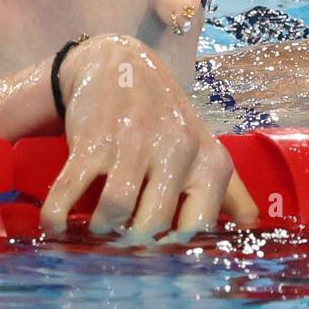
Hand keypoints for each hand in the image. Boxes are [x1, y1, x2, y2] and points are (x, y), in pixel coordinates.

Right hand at [40, 34, 258, 238]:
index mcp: (209, 159)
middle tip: (123, 234)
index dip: (173, 244)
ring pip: (115, 213)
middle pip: (152, 226)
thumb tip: (252, 227)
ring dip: (100, 229)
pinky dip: (57, 218)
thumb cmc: (167, 117)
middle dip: (132, 240)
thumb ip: (231, 189)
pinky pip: (69, 194)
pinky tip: (56, 222)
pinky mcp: (92, 140)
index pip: (199, 225)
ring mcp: (133, 143)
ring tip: (99, 224)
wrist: (122, 64)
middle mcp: (176, 149)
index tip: (157, 243)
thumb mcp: (206, 146)